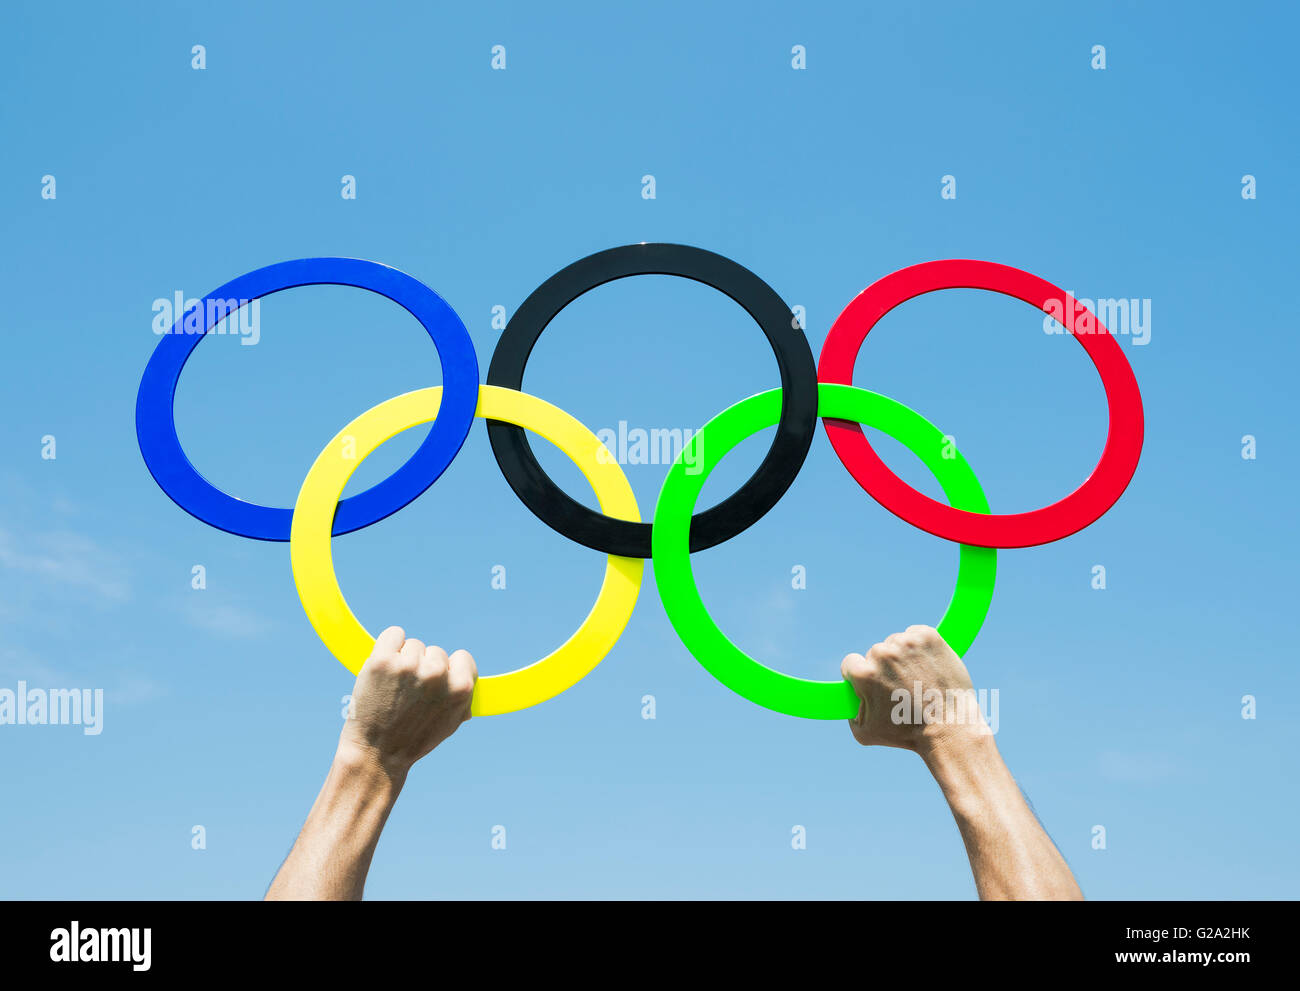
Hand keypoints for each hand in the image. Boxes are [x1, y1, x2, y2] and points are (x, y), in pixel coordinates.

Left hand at [337, 625, 477, 779]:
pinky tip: (384, 666)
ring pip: (412, 645)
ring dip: (403, 659)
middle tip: (409, 693)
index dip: (449, 669)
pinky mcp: (382, 660)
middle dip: (423, 667)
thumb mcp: (450, 724)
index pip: (462, 658)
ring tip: (393, 687)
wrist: (377, 754)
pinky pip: (393, 634)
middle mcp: (436, 674)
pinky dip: (388, 645)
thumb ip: (461, 700)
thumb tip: (466, 687)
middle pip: (434, 652)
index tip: (437, 681)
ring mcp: (408, 666)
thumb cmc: (413, 740)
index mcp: (460, 687)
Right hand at [841, 625, 987, 753]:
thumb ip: (850, 713)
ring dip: (903, 656)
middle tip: (901, 687)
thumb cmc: (907, 733)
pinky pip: (916, 633)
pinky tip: (926, 664)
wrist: (949, 727)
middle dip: (885, 667)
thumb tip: (848, 698)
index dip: (859, 674)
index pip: (850, 662)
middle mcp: (884, 653)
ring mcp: (908, 642)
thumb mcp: (865, 733)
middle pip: (876, 653)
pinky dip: (920, 646)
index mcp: (865, 673)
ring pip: (897, 643)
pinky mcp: (929, 636)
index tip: (872, 682)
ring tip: (918, 678)